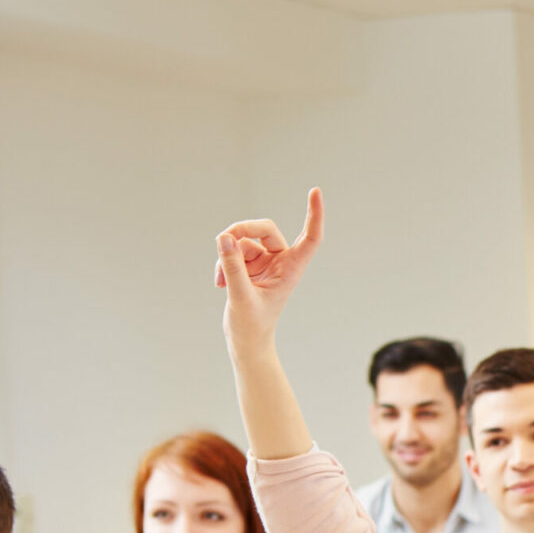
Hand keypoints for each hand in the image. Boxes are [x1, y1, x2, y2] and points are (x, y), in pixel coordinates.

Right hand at [214, 187, 323, 354]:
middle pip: (264, 229)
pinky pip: (232, 250)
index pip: (310, 237)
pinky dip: (222, 263)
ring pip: (243, 239)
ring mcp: (264, 262)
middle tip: (221, 242)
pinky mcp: (248, 265)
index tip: (315, 191)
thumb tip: (224, 237)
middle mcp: (281, 262)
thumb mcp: (240, 296)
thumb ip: (232, 267)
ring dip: (226, 255)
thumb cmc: (251, 326)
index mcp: (292, 270)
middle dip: (240, 231)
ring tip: (221, 280)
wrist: (245, 341)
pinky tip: (219, 283)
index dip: (314, 214)